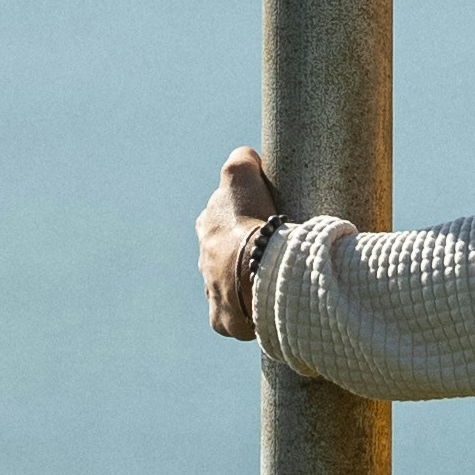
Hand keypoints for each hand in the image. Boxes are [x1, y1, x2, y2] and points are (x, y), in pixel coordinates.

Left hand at [199, 145, 277, 338]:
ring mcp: (212, 291)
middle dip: (241, 252)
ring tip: (271, 279)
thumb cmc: (249, 221)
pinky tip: (264, 306)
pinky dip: (248, 312)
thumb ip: (241, 158)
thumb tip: (246, 155)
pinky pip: (235, 317)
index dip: (244, 217)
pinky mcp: (222, 319)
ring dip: (245, 283)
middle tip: (269, 251)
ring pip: (230, 286)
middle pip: (224, 253)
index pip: (222, 218)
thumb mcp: (240, 173)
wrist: (254, 269)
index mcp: (206, 228)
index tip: (264, 220)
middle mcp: (203, 260)